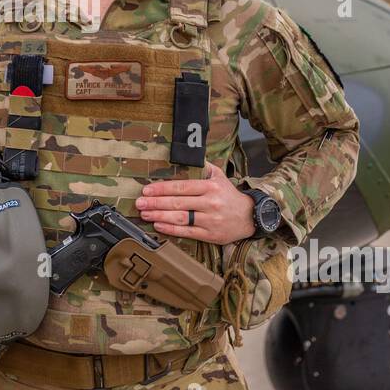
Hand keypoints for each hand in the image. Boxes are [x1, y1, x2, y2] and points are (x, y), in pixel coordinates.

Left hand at [135, 161, 255, 244]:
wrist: (249, 216)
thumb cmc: (229, 195)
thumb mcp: (219, 176)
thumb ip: (203, 167)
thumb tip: (188, 155)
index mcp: (211, 187)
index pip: (182, 187)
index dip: (162, 189)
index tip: (146, 190)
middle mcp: (210, 203)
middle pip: (178, 203)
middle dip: (155, 203)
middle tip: (140, 203)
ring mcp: (210, 220)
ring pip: (180, 218)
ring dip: (159, 216)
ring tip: (145, 214)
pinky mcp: (210, 235)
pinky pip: (187, 232)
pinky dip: (171, 229)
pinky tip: (158, 226)